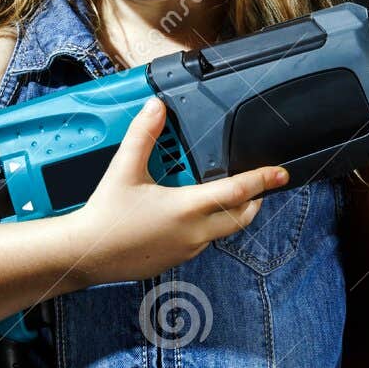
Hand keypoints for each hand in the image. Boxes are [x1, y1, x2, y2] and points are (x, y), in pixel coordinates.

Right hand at [67, 96, 288, 286]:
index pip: (236, 192)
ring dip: (230, 214)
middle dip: (255, 201)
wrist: (87, 255)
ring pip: (222, 231)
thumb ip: (143, 135)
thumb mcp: (124, 169)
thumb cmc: (105, 215)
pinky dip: (208, 226)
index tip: (281, 173)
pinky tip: (191, 215)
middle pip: (241, 218)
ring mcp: (187, 249)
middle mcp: (194, 232)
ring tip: (223, 196)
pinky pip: (203, 242)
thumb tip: (156, 107)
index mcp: (187, 208)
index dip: (262, 180)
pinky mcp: (176, 259)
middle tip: (259, 187)